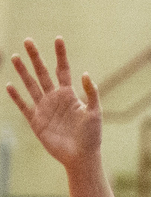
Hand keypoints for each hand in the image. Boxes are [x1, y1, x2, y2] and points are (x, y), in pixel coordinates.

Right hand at [6, 37, 101, 168]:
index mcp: (69, 95)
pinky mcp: (37, 121)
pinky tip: (10, 85)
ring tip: (15, 57)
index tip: (58, 39)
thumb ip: (91, 93)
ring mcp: (45, 109)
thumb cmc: (92, 137)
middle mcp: (55, 99)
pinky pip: (24, 106)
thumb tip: (85, 74)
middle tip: (27, 40)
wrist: (81, 157)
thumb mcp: (95, 113)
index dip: (60, 55)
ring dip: (23, 72)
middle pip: (43, 73)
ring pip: (31, 86)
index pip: (63, 70)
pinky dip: (17, 97)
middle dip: (35, 57)